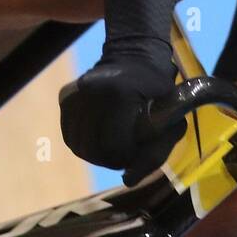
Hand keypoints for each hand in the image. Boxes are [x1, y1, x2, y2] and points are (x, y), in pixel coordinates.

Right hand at [59, 39, 184, 184]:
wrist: (137, 55)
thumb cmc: (160, 92)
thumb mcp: (171, 120)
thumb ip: (154, 153)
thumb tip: (128, 181)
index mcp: (120, 94)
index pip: (114, 146)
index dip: (126, 158)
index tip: (136, 155)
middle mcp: (92, 91)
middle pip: (93, 148)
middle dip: (110, 159)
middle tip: (125, 154)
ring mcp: (76, 93)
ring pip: (78, 144)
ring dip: (96, 153)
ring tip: (113, 146)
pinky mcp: (65, 96)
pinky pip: (70, 134)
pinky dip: (83, 142)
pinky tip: (98, 138)